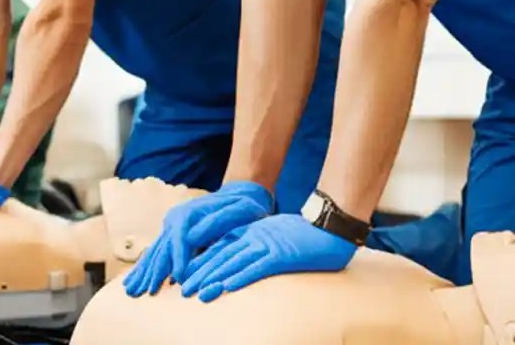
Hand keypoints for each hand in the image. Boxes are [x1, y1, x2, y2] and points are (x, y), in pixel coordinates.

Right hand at [123, 181, 272, 296]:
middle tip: (146, 291)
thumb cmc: (243, 206)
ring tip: (131, 290)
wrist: (239, 195)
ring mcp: (171, 228)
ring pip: (155, 252)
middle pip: (162, 248)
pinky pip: (157, 254)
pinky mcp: (172, 235)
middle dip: (154, 271)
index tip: (178, 277)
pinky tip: (136, 282)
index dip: (178, 258)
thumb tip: (193, 237)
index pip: (180, 238)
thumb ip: (217, 222)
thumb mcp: (238, 209)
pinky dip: (147, 269)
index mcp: (189, 214)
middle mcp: (175, 220)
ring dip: (144, 273)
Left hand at [179, 214, 357, 301]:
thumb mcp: (276, 231)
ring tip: (197, 291)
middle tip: (182, 288)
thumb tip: (246, 252)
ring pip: (234, 262)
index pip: (222, 247)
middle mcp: (255, 236)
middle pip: (222, 255)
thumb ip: (259, 240)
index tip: (186, 275)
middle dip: (200, 273)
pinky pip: (258, 267)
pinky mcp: (282, 254)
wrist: (332, 223)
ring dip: (214, 278)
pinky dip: (241, 276)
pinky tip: (227, 286)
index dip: (202, 262)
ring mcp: (267, 244)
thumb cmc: (308, 231)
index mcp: (253, 231)